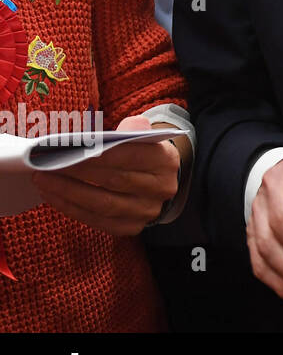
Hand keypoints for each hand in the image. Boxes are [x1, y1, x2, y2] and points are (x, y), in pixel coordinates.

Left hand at [33, 115, 178, 236]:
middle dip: (77, 172)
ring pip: (103, 204)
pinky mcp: (131, 228)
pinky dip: (72, 208)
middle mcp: (162, 189)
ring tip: (43, 179)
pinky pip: (97, 221)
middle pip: (115, 181)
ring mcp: (147, 212)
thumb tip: (129, 126)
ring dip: (68, 192)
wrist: (155, 181)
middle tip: (47, 164)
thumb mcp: (142, 136)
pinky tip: (53, 196)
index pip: (131, 156)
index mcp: (167, 161)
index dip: (99, 154)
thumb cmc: (140, 154)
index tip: (69, 149)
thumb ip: (135, 128)